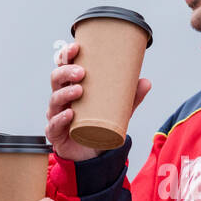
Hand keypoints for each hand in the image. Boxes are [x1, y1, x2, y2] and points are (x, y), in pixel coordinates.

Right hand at [46, 40, 151, 161]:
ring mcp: (56, 115)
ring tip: (79, 90)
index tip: (76, 47)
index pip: (63, 66)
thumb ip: (131, 97)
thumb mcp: (118, 109)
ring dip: (65, 92)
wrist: (92, 153)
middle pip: (56, 79)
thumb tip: (146, 82)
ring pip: (55, 99)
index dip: (65, 55)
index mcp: (71, 86)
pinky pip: (54, 124)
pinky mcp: (55, 133)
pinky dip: (61, 118)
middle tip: (82, 72)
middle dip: (66, 72)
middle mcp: (61, 98)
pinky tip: (70, 113)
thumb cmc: (99, 125)